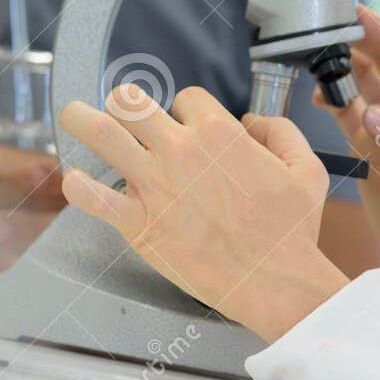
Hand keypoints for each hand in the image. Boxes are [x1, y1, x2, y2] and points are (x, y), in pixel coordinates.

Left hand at [58, 85, 348, 342]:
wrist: (275, 281)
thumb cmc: (291, 231)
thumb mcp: (306, 168)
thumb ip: (280, 131)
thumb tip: (251, 122)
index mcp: (219, 133)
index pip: (186, 98)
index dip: (184, 110)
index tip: (184, 127)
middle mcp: (181, 151)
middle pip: (131, 101)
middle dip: (122, 101)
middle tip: (117, 111)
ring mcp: (156, 186)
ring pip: (103, 134)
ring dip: (82, 119)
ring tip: (72, 116)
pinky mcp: (140, 224)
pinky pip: (94, 197)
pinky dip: (78, 186)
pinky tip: (75, 181)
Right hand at [313, 5, 379, 330]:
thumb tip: (373, 111)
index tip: (360, 16)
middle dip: (362, 44)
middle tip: (330, 27)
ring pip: (368, 82)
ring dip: (345, 68)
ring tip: (318, 57)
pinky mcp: (375, 145)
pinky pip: (351, 110)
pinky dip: (335, 98)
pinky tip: (320, 94)